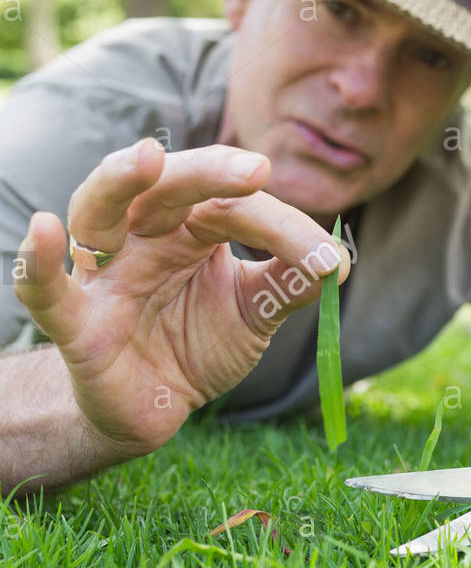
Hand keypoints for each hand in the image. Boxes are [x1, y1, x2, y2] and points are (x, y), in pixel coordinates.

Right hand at [14, 139, 350, 457]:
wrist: (152, 409)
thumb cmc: (196, 343)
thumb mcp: (253, 312)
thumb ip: (288, 284)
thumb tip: (336, 262)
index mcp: (188, 226)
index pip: (231, 206)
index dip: (281, 227)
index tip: (328, 258)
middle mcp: (141, 235)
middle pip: (164, 185)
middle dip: (207, 172)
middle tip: (255, 169)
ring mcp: (103, 275)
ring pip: (96, 210)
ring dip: (118, 180)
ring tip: (146, 158)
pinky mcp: (75, 324)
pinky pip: (47, 290)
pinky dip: (38, 263)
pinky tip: (43, 230)